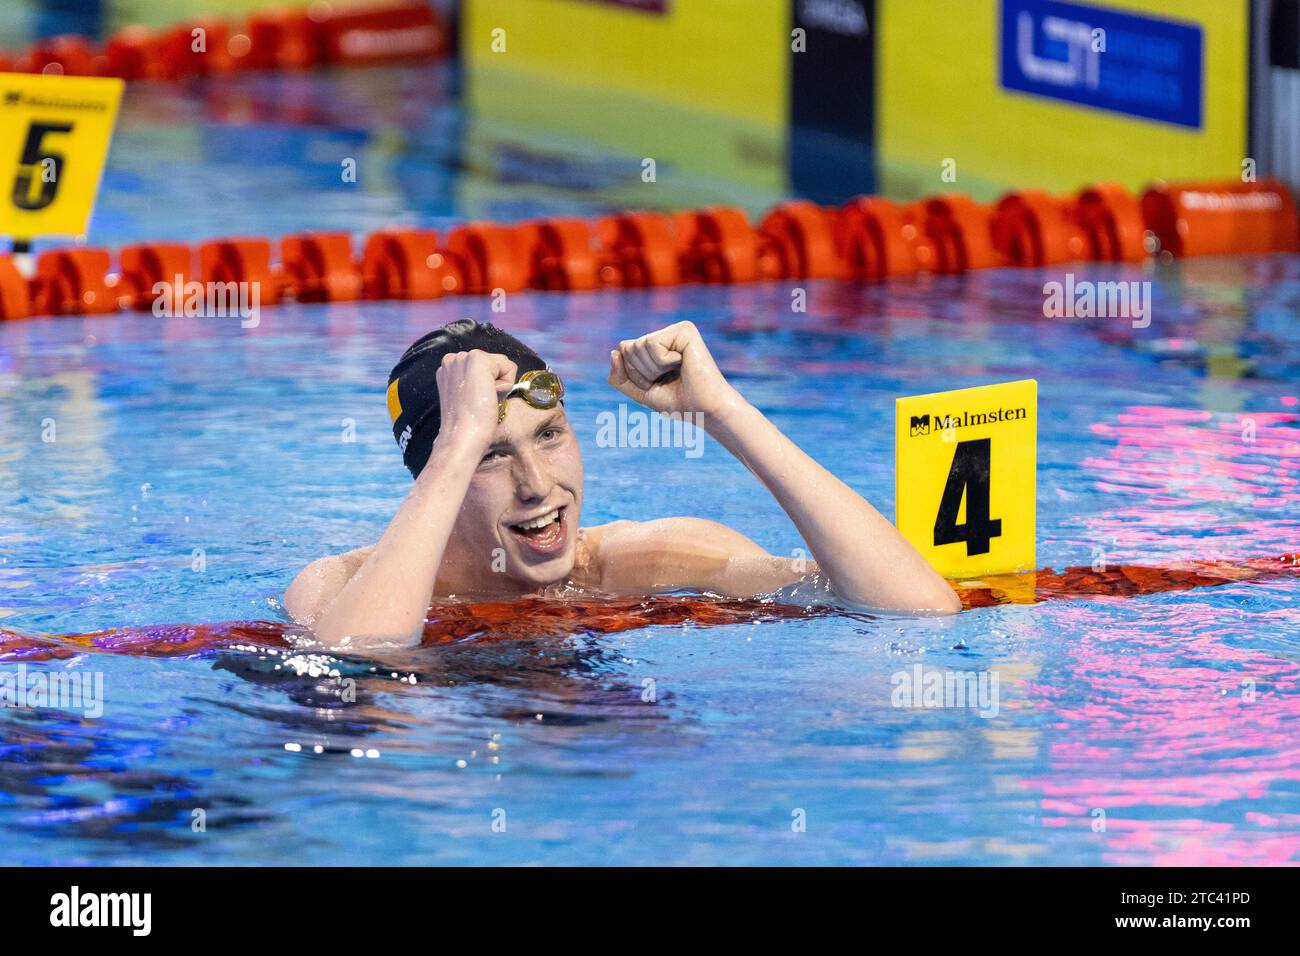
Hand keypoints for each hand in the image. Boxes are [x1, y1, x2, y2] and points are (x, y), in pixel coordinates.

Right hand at [435, 350, 516, 449]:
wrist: (462, 437)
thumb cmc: (466, 425)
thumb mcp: (466, 397)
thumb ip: (473, 383)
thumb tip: (493, 383)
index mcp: (449, 368)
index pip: (484, 367)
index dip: (486, 386)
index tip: (473, 402)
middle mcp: (453, 358)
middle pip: (494, 363)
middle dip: (493, 383)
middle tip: (478, 402)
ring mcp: (464, 357)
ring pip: (502, 365)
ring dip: (499, 385)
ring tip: (481, 400)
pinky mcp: (478, 359)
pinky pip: (509, 368)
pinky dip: (506, 385)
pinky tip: (489, 396)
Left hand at [608, 321, 740, 418]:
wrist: (704, 410)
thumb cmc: (678, 403)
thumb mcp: (640, 392)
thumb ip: (620, 376)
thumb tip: (615, 350)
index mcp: (656, 347)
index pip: (624, 352)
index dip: (634, 375)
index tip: (657, 384)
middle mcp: (665, 335)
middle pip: (629, 348)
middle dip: (642, 372)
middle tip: (667, 380)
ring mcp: (675, 330)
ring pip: (639, 345)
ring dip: (653, 369)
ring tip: (676, 372)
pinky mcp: (684, 329)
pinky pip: (652, 344)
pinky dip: (662, 362)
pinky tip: (682, 363)